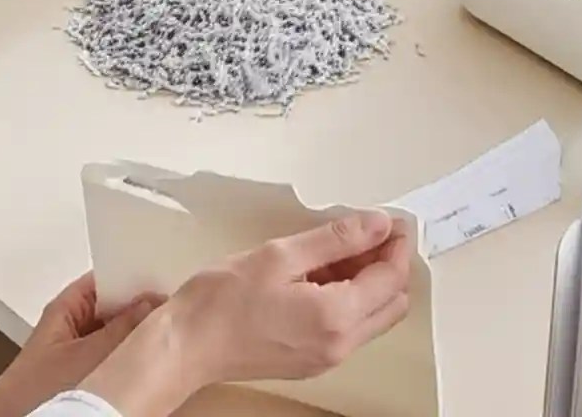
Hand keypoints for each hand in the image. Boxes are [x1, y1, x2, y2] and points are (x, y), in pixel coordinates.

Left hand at [0, 274, 162, 416]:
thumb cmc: (31, 391)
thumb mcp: (89, 353)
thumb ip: (124, 327)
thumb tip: (153, 303)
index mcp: (67, 305)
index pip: (107, 276)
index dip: (134, 273)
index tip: (161, 276)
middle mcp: (72, 322)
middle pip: (114, 302)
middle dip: (139, 304)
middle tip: (164, 306)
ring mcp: (78, 344)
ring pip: (115, 327)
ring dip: (134, 330)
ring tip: (155, 329)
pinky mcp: (82, 365)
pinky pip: (112, 349)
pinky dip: (127, 350)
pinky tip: (141, 353)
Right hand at [81, 211, 411, 416]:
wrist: (185, 347)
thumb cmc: (221, 302)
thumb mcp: (281, 254)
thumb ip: (337, 238)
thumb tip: (378, 224)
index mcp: (337, 317)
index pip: (391, 278)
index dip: (396, 245)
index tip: (390, 221)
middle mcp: (340, 344)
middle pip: (392, 301)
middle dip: (387, 264)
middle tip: (366, 233)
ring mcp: (327, 357)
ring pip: (373, 316)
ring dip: (367, 282)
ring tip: (337, 250)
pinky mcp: (312, 360)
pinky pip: (349, 328)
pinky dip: (348, 299)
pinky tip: (320, 275)